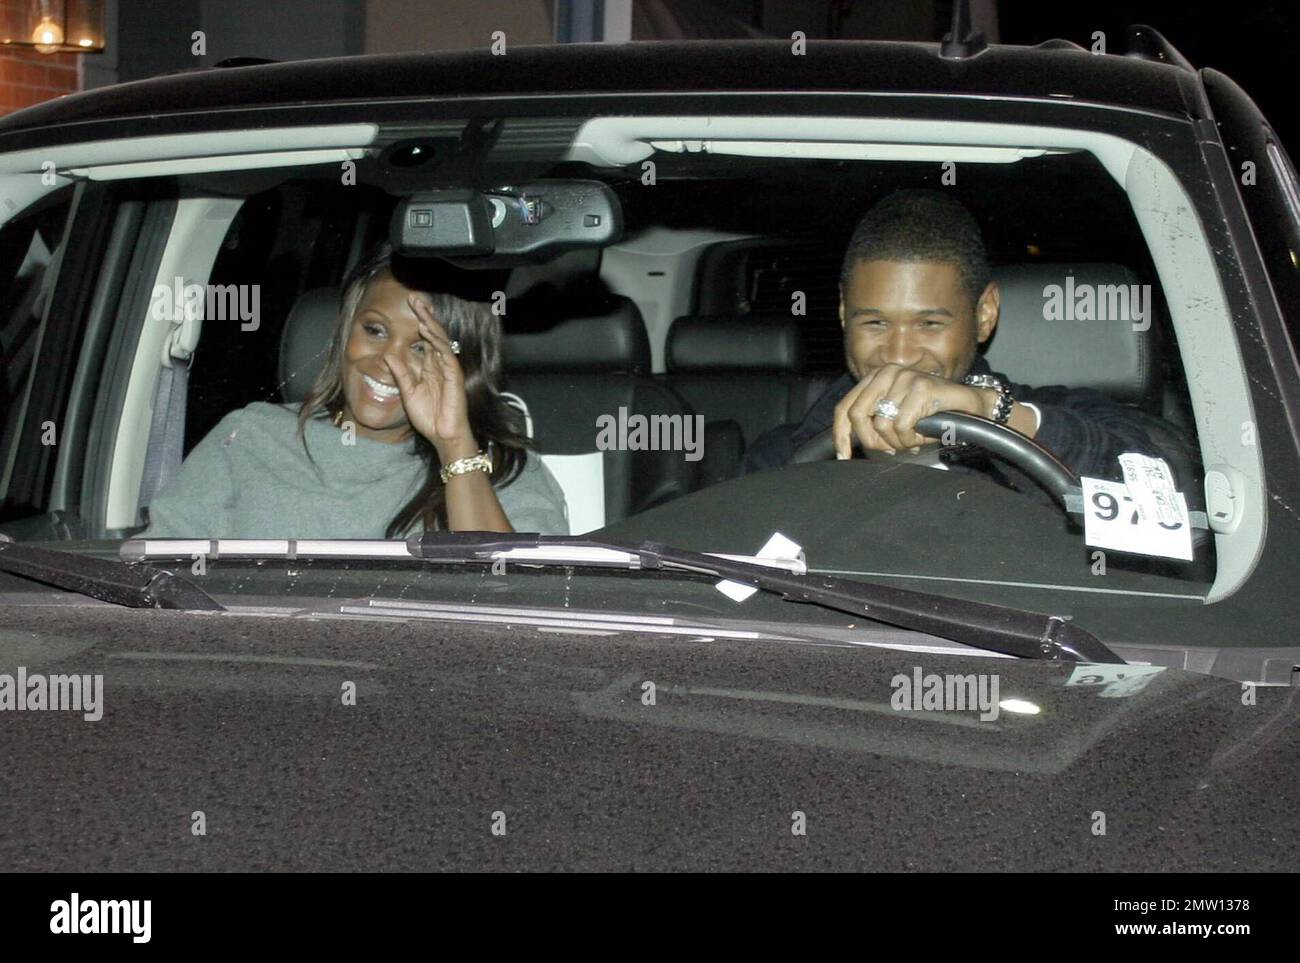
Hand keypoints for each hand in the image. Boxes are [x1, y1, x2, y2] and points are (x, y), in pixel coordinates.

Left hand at [387, 293, 476, 460]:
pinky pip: (446, 354)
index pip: (425, 339)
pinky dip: (436, 341)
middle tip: (415, 297)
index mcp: (430, 366)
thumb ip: (401, 374)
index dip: (418, 322)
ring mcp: (448, 368)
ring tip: (420, 307)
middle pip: (433, 334)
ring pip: (440, 339)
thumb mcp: (408, 392)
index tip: (408, 306)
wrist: (442, 436)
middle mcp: (440, 363)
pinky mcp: (454, 376)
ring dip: (430, 322)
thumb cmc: (428, 417)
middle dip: (425, 315)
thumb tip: (388, 356)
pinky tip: (426, 330)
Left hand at [833, 364, 990, 457]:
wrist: (971, 407)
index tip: (844, 456)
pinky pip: (901, 426)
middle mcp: (887, 372)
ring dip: (897, 442)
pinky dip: (911, 438)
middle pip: (858, 416)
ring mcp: (904, 377)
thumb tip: (847, 444)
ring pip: (881, 424)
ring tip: (913, 439)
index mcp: (875, 377)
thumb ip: (873, 422)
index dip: (840, 434)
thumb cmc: (933, 415)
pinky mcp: (920, 387)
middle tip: (889, 451)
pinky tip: (924, 435)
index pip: (845, 407)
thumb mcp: (896, 417)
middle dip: (871, 441)